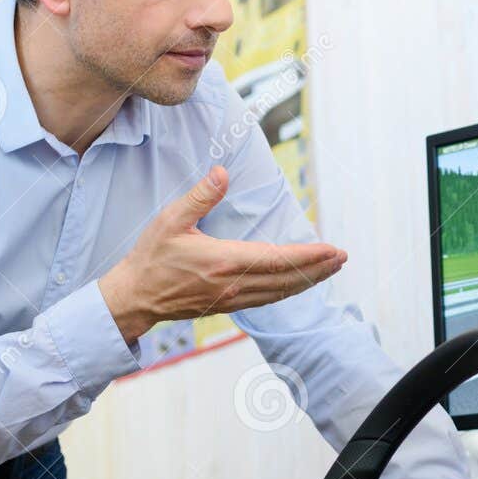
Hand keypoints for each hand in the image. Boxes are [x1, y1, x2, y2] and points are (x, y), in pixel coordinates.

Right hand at [100, 166, 346, 340]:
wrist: (134, 297)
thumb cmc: (151, 256)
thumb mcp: (171, 219)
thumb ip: (200, 196)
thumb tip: (222, 173)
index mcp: (225, 261)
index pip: (278, 259)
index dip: (309, 255)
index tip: (332, 249)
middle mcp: (234, 283)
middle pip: (287, 278)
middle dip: (318, 268)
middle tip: (342, 258)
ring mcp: (233, 298)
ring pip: (280, 292)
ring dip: (308, 280)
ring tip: (329, 269)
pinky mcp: (228, 305)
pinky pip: (267, 300)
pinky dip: (288, 291)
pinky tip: (297, 284)